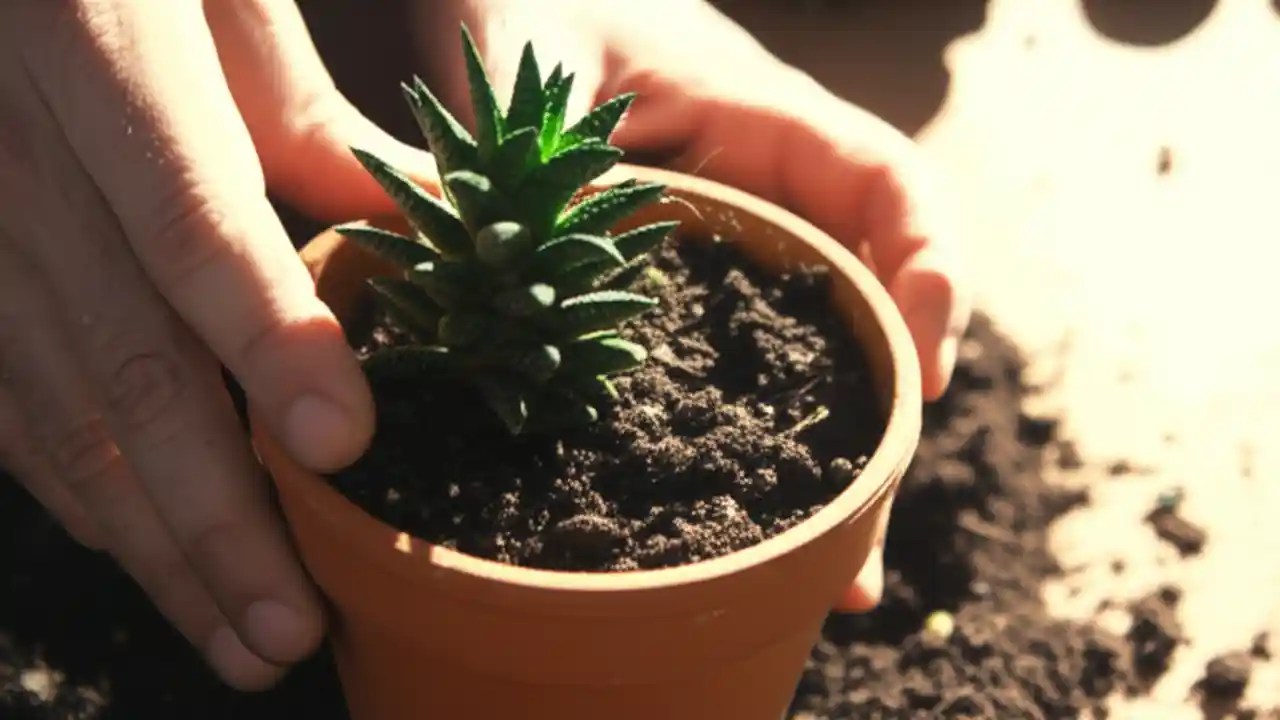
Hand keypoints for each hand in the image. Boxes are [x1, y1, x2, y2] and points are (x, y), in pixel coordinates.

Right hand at [0, 0, 431, 689]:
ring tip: (241, 637)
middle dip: (213, 514)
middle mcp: (17, 159)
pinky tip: (144, 556)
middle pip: (122, 361)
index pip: (188, 223)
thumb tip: (405, 217)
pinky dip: (78, 492)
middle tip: (293, 626)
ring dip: (155, 542)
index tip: (338, 446)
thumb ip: (293, 106)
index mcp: (97, 57)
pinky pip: (4, 401)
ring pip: (58, 411)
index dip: (264, 342)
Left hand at [440, 0, 970, 612]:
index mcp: (764, 122)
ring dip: (819, 459)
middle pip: (865, 305)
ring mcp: (728, 250)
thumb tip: (496, 279)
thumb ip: (525, 153)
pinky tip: (718, 524)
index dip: (928, 277)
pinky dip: (737, 439)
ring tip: (815, 580)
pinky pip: (729, 363)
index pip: (889, 189)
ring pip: (805, 353)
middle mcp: (767, 197)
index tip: (925, 376)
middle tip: (855, 554)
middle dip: (878, 423)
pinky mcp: (679, 290)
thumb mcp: (535, 59)